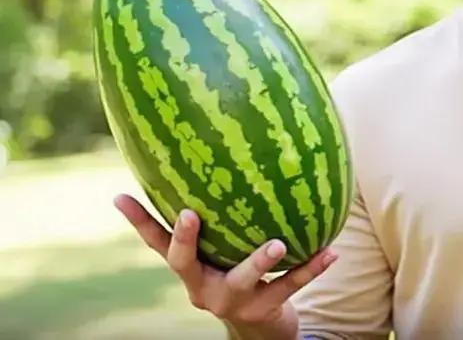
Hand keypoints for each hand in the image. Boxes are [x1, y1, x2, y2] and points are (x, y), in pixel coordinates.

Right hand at [114, 193, 337, 324]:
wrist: (263, 326)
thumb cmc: (241, 271)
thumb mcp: (226, 248)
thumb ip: (224, 214)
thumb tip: (226, 151)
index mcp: (191, 266)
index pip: (156, 241)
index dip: (138, 220)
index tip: (121, 195)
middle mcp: (202, 286)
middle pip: (183, 263)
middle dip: (184, 238)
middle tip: (189, 214)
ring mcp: (231, 301)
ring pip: (241, 279)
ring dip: (258, 261)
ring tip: (277, 243)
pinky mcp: (263, 310)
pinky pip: (289, 286)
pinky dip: (311, 267)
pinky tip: (331, 250)